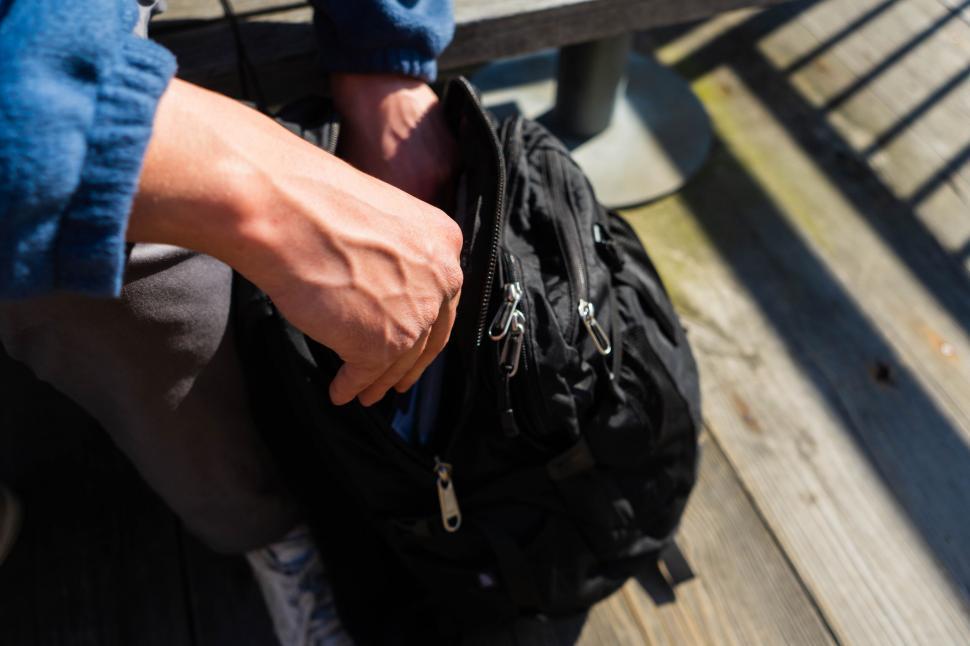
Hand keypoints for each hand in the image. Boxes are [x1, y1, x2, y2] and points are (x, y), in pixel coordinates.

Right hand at [130, 80, 462, 405]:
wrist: (284, 209)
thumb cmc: (314, 200)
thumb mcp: (377, 216)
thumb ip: (393, 251)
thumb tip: (381, 278)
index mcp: (443, 240)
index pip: (444, 293)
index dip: (427, 320)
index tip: (415, 337)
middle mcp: (441, 278)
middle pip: (431, 332)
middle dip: (411, 361)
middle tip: (398, 379)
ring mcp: (415, 314)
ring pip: (401, 358)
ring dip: (381, 380)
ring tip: (366, 393)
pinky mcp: (382, 344)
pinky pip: (367, 373)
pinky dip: (351, 386)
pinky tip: (340, 392)